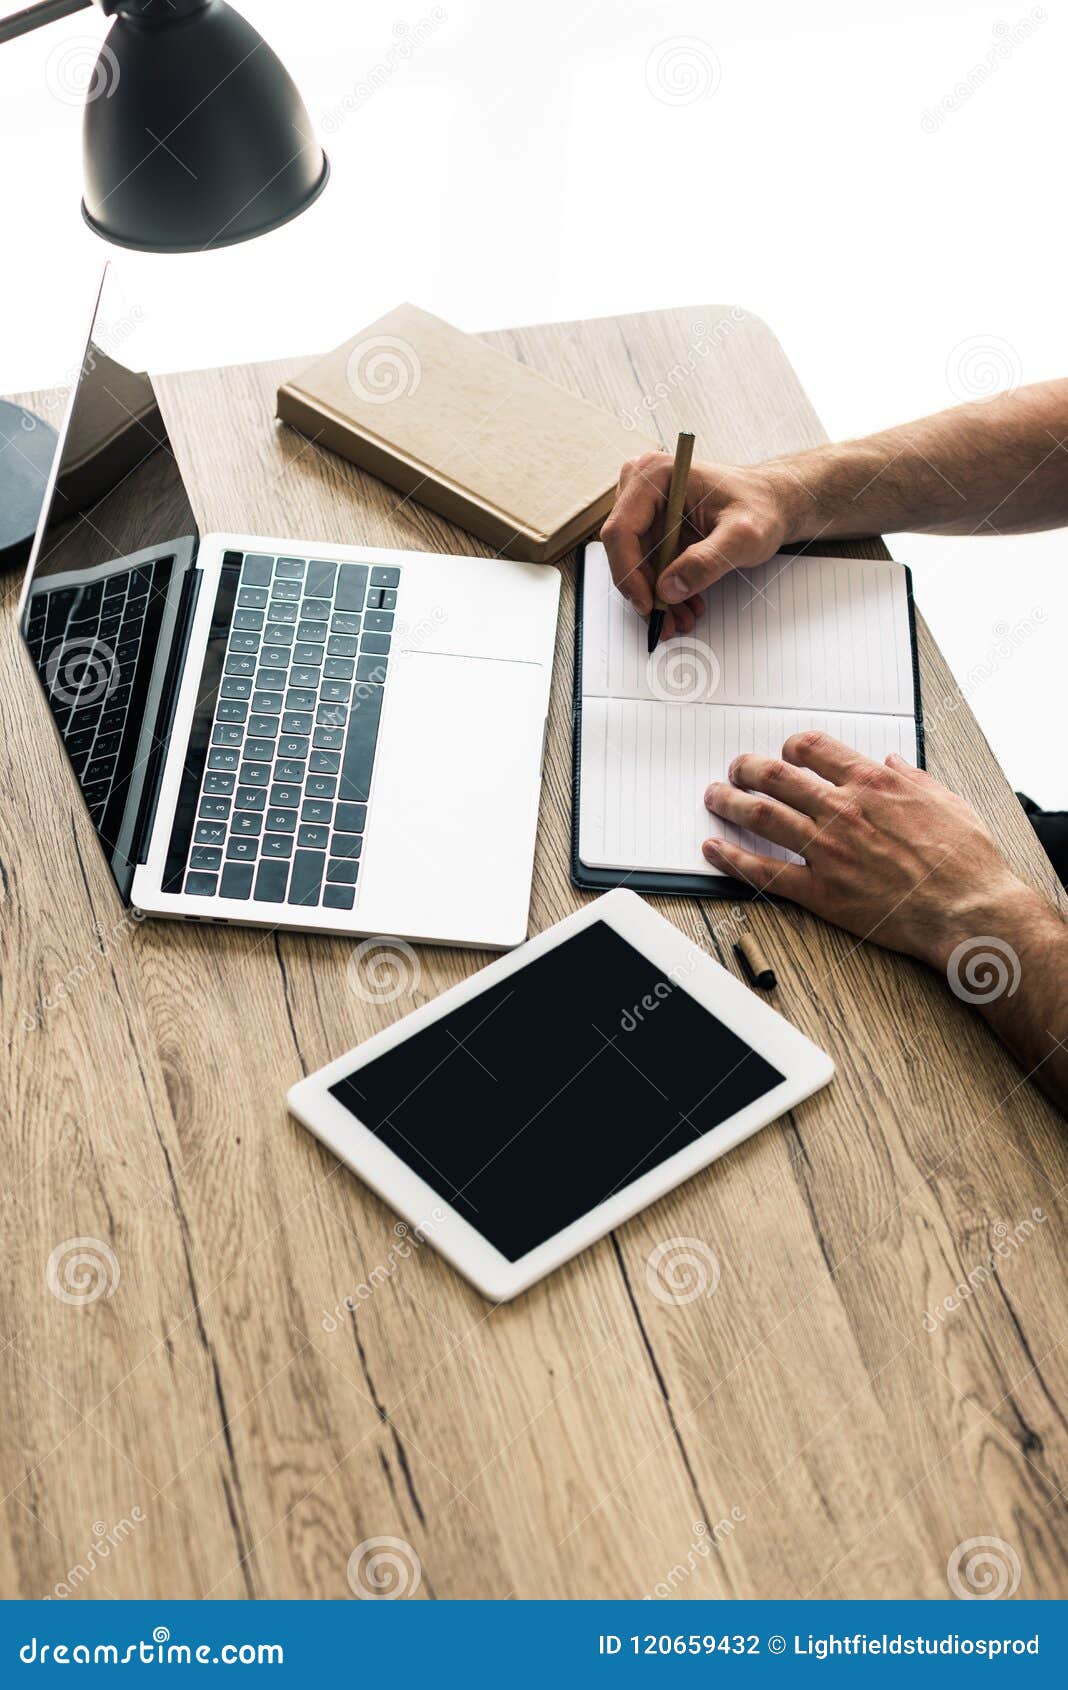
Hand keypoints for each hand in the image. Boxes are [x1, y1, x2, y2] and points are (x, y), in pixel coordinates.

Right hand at [600, 452, 797, 632]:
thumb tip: (669, 589)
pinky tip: (684, 604)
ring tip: (681, 618)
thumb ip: (707, 561)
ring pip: (635, 563)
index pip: (621, 531)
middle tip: (666, 621)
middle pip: (624, 550)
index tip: (649, 604)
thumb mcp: (743, 536)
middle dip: (645, 591)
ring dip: (656, 596)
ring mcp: (646, 507)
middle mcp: (643, 487)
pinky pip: (648, 564)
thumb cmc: (761, 507)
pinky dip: (664, 588)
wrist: (773, 504)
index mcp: (655, 476)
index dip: (629, 573)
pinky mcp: (654, 525)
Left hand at [701, 731, 1036, 968]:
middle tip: (735, 771)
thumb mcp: (946, 800)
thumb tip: (892, 762)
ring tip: (714, 797)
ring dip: (729, 803)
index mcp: (872, 784)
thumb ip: (912, 778)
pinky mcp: (820, 890)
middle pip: (775, 777)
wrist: (967, 908)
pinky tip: (713, 849)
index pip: (813, 749)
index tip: (782, 753)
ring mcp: (827, 849)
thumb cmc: (964, 860)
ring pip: (760, 816)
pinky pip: (763, 870)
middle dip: (747, 769)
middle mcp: (842, 810)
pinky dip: (731, 858)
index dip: (788, 747)